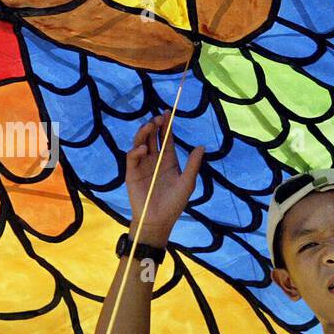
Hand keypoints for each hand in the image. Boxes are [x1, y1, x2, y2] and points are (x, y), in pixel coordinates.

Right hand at [125, 112, 204, 243]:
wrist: (159, 220)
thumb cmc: (175, 203)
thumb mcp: (187, 183)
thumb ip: (193, 165)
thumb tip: (201, 146)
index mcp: (168, 160)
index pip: (166, 139)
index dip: (167, 126)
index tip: (168, 112)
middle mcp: (154, 160)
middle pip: (153, 137)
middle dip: (155, 126)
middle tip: (159, 118)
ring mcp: (142, 165)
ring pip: (140, 143)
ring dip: (144, 133)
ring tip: (150, 126)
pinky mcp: (131, 173)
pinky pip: (132, 158)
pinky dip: (136, 151)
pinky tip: (144, 149)